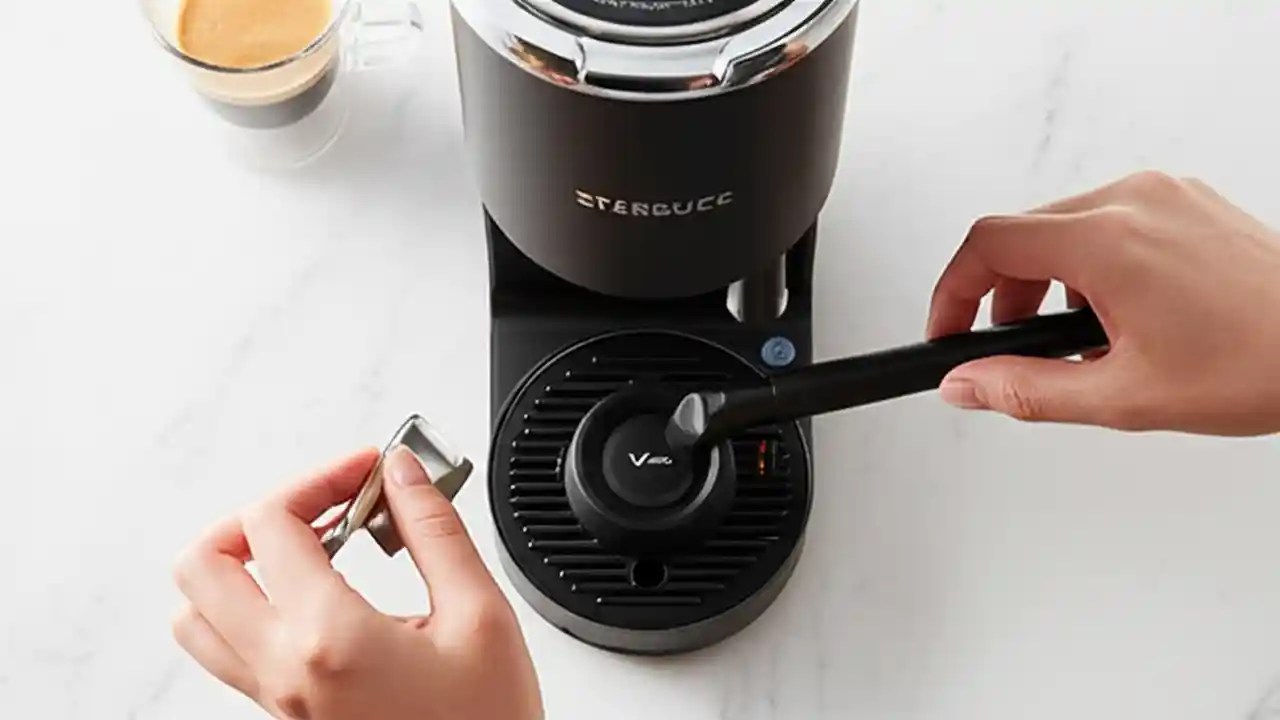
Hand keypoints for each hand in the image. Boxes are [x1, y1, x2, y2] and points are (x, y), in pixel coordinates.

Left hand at [171, 446, 543, 719]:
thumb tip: (403, 474)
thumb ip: (436, 532)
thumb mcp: (482, 616)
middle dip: (261, 514)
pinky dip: (251, 605)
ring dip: (240, 563)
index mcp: (328, 638)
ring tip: (310, 546)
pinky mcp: (285, 714)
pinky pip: (227, 650)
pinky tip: (316, 594)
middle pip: (202, 563)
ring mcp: (276, 698)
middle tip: (324, 505)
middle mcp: (285, 670)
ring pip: (198, 614)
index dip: (320, 477)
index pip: (272, 522)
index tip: (367, 471)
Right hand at [927, 170, 1279, 435]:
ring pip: (1062, 225)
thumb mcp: (1123, 396)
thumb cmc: (1260, 362)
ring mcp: (1162, 194)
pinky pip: (1107, 219)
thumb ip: (1026, 390)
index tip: (947, 329)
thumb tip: (966, 385)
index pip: (988, 243)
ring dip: (1045, 279)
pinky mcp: (1184, 199)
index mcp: (1108, 242)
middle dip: (999, 294)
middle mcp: (1133, 200)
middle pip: (1020, 232)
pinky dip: (1088, 263)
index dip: (951, 292)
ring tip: (1077, 337)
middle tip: (1013, 347)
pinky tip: (1116, 312)